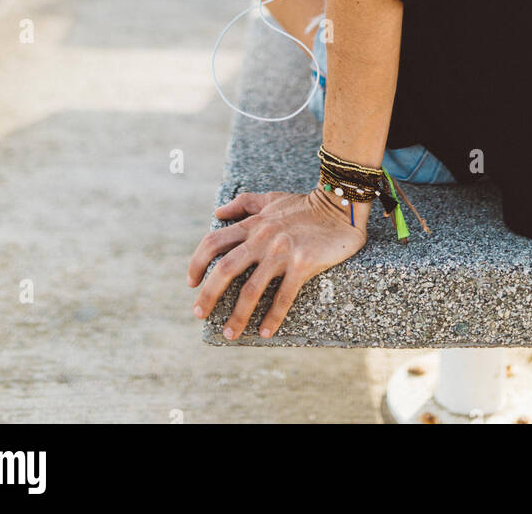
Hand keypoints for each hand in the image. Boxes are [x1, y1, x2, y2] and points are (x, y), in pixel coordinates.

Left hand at [188, 188, 368, 339]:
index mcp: (252, 224)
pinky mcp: (302, 264)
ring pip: (251, 289)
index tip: (191, 282)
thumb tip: (217, 212)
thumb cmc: (305, 204)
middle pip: (225, 269)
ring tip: (230, 333)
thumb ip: (244, 203)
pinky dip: (272, 318)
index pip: (213, 242)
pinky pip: (283, 297)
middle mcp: (262, 238)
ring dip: (237, 315)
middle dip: (209, 294)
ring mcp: (281, 252)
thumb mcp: (271, 198)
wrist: (339, 205)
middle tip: (199, 314)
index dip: (197, 263)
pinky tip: (265, 332)